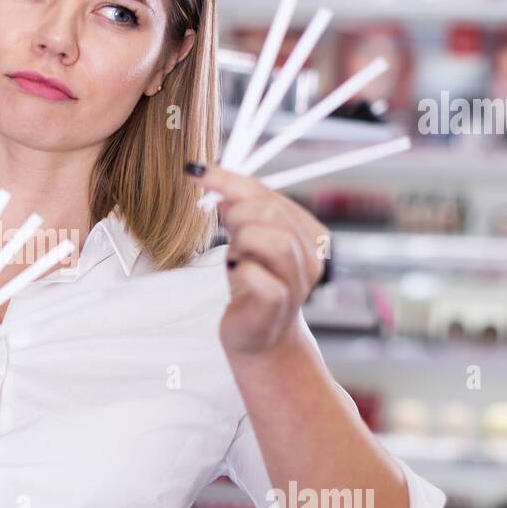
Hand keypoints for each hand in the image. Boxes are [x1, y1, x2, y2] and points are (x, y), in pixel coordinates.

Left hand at [185, 163, 329, 356]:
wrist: (258, 337)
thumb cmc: (254, 284)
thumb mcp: (247, 239)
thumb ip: (238, 208)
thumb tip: (211, 176)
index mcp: (309, 232)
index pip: (268, 193)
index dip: (228, 179)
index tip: (194, 171)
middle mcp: (312, 255)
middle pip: (272, 212)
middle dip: (238, 215)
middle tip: (228, 232)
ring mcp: (298, 282)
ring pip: (274, 240)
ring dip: (243, 241)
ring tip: (237, 254)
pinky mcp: (278, 306)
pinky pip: (257, 276)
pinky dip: (240, 271)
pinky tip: (237, 275)